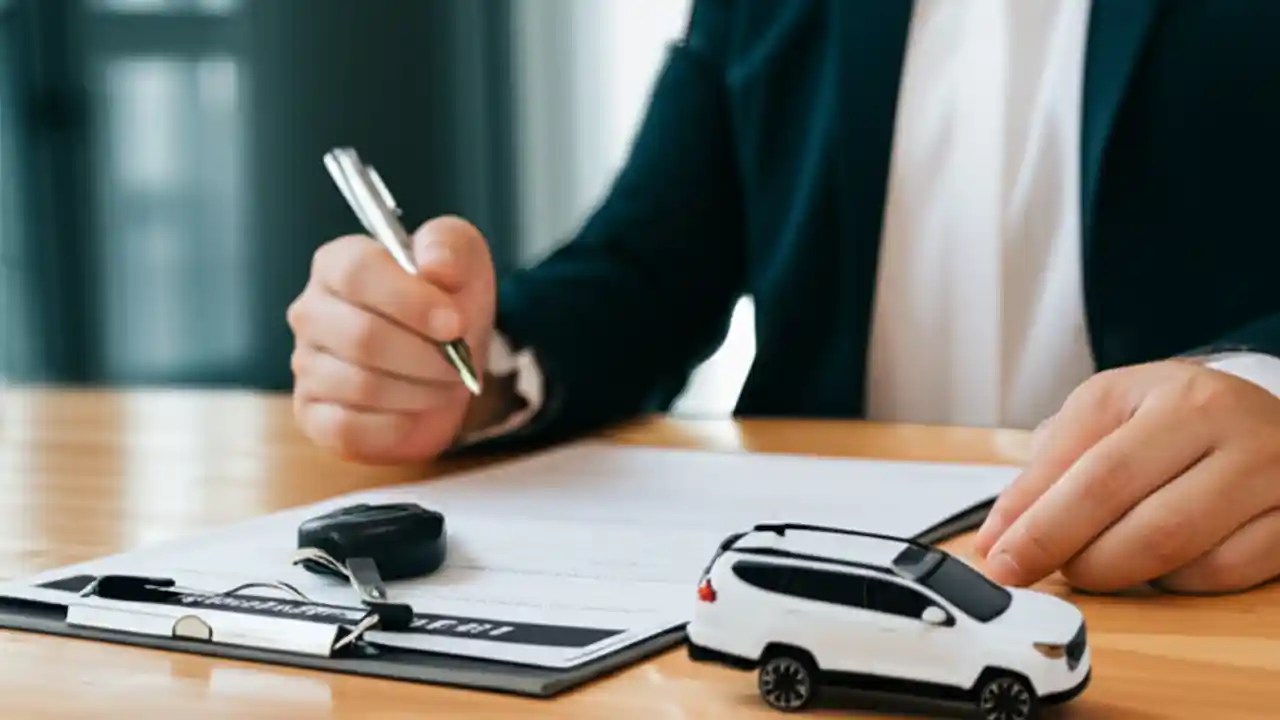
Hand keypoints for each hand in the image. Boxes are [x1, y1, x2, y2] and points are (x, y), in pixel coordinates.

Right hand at [287, 216, 497, 463]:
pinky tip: (416, 411)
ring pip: (360, 386)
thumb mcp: (463, 261)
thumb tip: (434, 263)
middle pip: (361, 337)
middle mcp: (311, 312)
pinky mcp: (313, 414)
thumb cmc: (448, 303)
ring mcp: (306, 365)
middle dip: (426, 356)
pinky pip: (347, 428)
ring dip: (420, 391)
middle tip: (459, 363)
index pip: (356, 273)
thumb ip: (449, 248)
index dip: (410, 300)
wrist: (451, 362)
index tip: (455, 323)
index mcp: (338, 263)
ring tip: (445, 383)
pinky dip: (396, 425)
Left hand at [973, 359, 1279, 593]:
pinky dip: (1176, 581)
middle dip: (1064, 552)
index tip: (996, 556)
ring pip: (1175, 548)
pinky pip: (1223, 572)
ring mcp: (1269, 469)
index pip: (1088, 466)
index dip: (1034, 520)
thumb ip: (1048, 469)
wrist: (1266, 417)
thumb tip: (997, 537)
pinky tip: (1157, 564)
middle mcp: (1223, 422)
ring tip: (1089, 562)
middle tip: (1028, 571)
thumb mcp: (1106, 418)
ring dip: (1115, 571)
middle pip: (1129, 509)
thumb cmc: (1173, 420)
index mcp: (1167, 390)